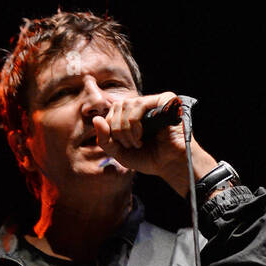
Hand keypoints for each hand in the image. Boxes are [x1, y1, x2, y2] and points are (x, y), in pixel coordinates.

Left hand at [92, 93, 217, 194]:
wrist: (169, 165)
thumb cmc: (148, 158)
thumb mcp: (119, 152)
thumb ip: (104, 139)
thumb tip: (95, 119)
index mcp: (134, 113)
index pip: (112, 110)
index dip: (110, 128)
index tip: (121, 145)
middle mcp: (144, 104)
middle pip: (117, 106)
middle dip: (117, 129)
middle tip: (130, 145)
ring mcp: (155, 100)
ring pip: (126, 106)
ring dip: (126, 130)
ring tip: (137, 143)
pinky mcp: (165, 100)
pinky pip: (139, 105)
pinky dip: (135, 125)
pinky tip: (142, 137)